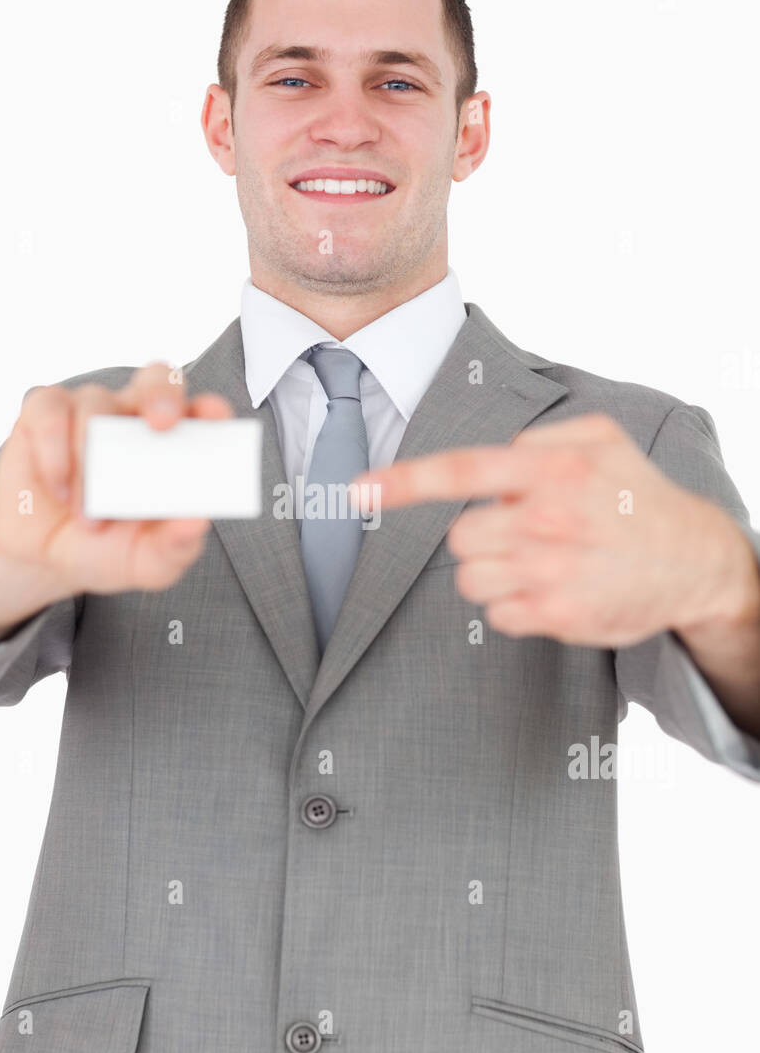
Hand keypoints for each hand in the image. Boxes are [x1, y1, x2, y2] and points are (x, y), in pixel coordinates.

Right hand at [0, 362, 233, 595]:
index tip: (215, 418)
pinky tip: (59, 490)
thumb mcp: (147, 563)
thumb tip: (198, 522)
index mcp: (173, 446)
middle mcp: (134, 418)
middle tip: (161, 423)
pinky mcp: (43, 414)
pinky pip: (51, 413)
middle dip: (162, 395)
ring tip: (90, 518)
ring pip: (96, 407)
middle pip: (156, 379)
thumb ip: (176, 547)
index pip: (202, 412)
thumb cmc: (108, 549)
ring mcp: (89, 410)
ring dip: (91, 462)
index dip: (211, 409)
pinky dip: (55, 452)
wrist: (43, 558)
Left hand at [353, 413, 755, 646]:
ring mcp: (551, 573)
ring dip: (494, 571)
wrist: (697, 562)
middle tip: (523, 532)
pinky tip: (553, 589)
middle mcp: (548, 520)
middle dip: (481, 535)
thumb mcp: (603, 439)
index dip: (404, 482)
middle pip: (460, 537)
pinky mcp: (558, 617)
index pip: (463, 472)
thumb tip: (499, 453)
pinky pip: (497, 614)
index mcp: (553, 470)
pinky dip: (515, 605)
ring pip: (471, 579)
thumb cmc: (640, 497)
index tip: (356, 492)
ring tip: (543, 562)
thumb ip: (542, 435)